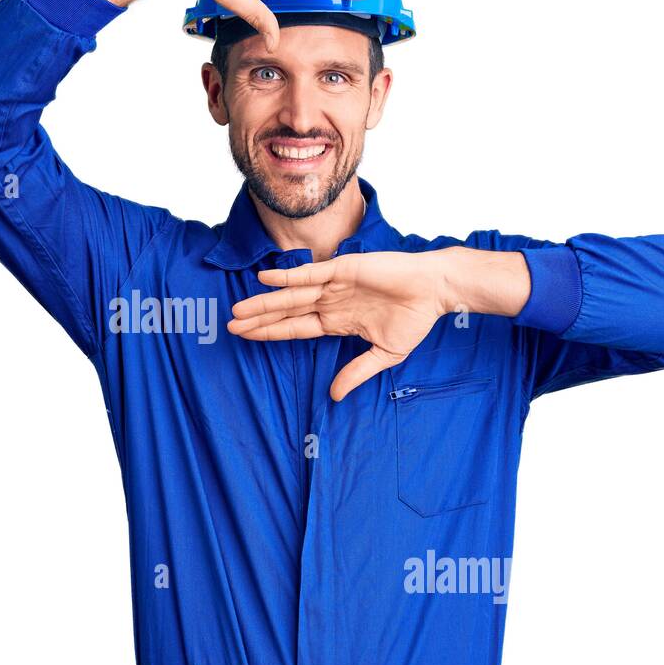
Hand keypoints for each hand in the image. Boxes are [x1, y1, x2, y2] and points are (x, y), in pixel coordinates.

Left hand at [227, 252, 450, 401]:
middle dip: (258, 319)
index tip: (245, 338)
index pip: (295, 328)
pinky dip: (286, 277)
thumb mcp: (384, 354)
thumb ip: (356, 372)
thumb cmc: (414, 319)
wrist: (434, 291)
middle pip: (286, 312)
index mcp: (337, 322)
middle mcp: (330, 302)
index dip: (270, 333)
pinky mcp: (342, 269)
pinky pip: (309, 274)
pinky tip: (263, 280)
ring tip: (238, 309)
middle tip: (229, 326)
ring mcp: (334, 285)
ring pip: (291, 295)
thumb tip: (335, 396)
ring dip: (264, 302)